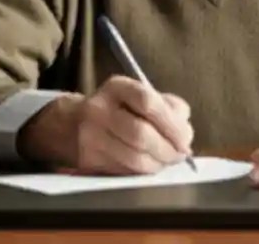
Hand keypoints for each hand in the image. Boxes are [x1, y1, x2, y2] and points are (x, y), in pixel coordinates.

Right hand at [18, 75, 193, 174]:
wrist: (73, 123)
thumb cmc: (120, 108)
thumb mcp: (142, 95)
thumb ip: (169, 107)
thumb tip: (185, 132)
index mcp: (117, 87)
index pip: (147, 102)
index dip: (171, 123)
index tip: (186, 138)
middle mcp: (99, 109)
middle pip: (140, 134)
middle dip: (167, 149)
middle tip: (180, 155)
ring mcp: (90, 136)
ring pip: (133, 158)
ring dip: (158, 164)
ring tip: (167, 162)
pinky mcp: (88, 160)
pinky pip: (123, 171)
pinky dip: (143, 172)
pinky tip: (150, 166)